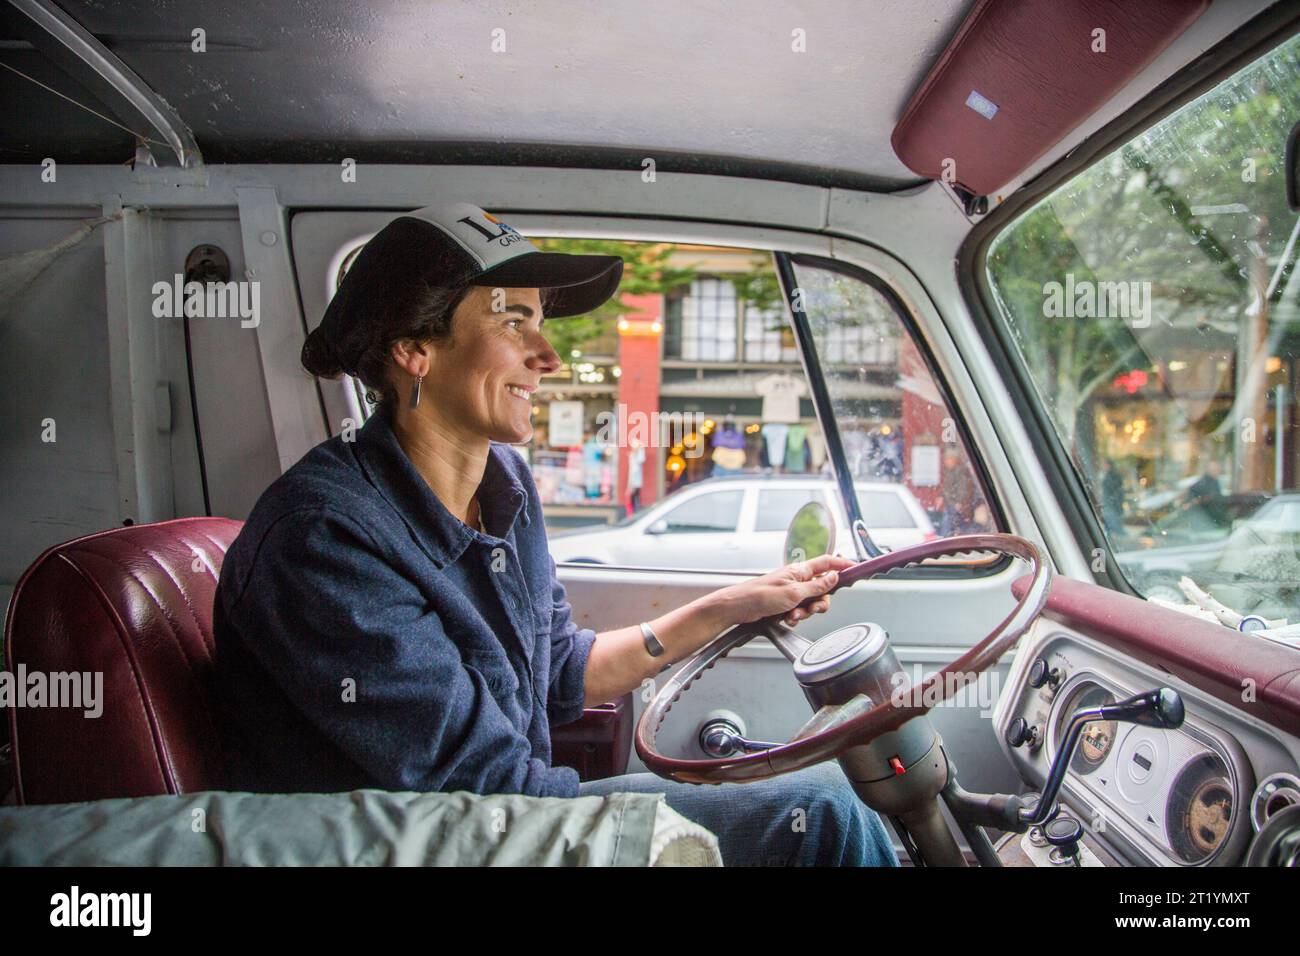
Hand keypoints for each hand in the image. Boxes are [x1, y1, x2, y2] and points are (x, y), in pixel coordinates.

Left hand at [713, 554, 857, 628]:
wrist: (738, 608)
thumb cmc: (759, 595)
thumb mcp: (794, 593)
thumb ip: (816, 586)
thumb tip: (834, 577)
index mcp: (800, 570)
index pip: (827, 562)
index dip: (842, 564)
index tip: (855, 568)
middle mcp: (797, 579)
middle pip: (822, 589)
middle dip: (820, 602)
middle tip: (812, 609)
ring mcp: (790, 591)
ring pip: (811, 603)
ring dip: (805, 613)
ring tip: (792, 616)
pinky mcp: (784, 603)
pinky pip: (799, 611)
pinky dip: (795, 617)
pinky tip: (785, 619)